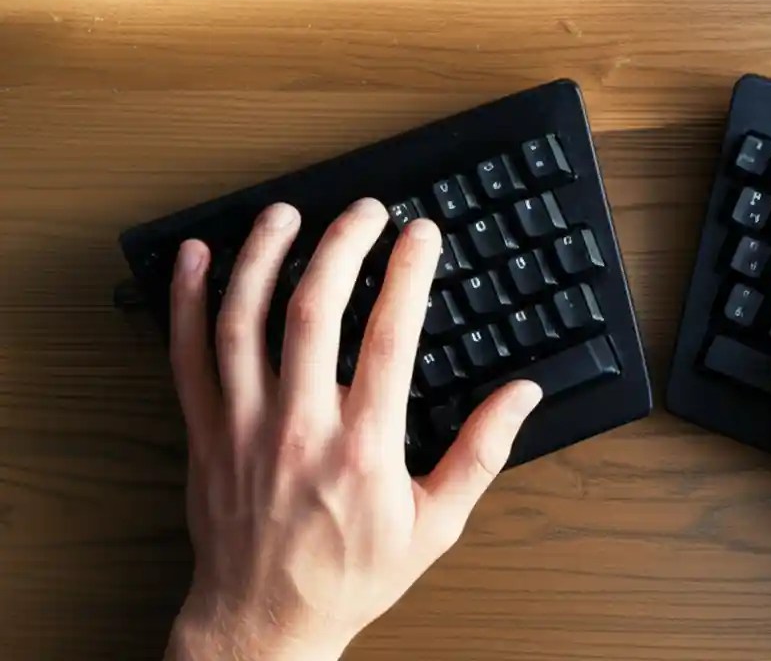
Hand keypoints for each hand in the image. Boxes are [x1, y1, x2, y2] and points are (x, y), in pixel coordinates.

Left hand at [164, 199, 541, 660]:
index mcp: (362, 446)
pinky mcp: (206, 433)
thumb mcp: (437, 523)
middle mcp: (298, 426)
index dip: (406, 274)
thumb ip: (482, 452)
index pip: (388, 336)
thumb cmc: (348, 576)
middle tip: (364, 211)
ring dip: (263, 257)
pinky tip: (195, 259)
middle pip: (313, 312)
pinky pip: (187, 355)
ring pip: (244, 321)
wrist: (264, 623)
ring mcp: (244, 426)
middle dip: (341, 246)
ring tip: (285, 215)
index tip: (420, 235)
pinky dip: (187, 302)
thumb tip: (522, 395)